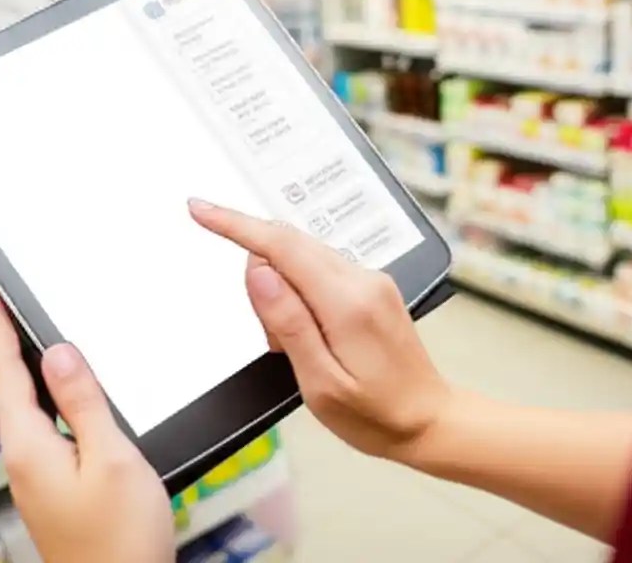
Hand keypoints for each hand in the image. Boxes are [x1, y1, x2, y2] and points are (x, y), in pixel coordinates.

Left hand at [0, 291, 174, 562]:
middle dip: (12, 342)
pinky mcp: (56, 490)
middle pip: (11, 386)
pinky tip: (74, 395)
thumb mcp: (112, 458)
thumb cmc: (121, 542)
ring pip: (30, 409)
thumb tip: (60, 353)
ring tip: (39, 335)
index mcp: (28, 446)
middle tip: (13, 301)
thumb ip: (84, 402)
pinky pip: (47, 430)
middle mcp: (24, 460)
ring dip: (34, 371)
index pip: (4, 369)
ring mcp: (37, 477)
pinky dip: (55, 401)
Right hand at [189, 199, 450, 463]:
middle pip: (288, 245)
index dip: (235, 224)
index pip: (281, 245)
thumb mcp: (320, 383)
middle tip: (275, 342)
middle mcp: (363, 280)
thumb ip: (287, 322)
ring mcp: (370, 280)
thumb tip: (258, 271)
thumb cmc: (377, 415)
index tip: (201, 209)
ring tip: (298, 350)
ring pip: (301, 258)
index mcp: (348, 303)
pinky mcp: (371, 286)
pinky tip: (312, 339)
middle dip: (261, 280)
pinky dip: (300, 297)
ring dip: (282, 294)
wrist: (430, 422)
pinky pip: (318, 272)